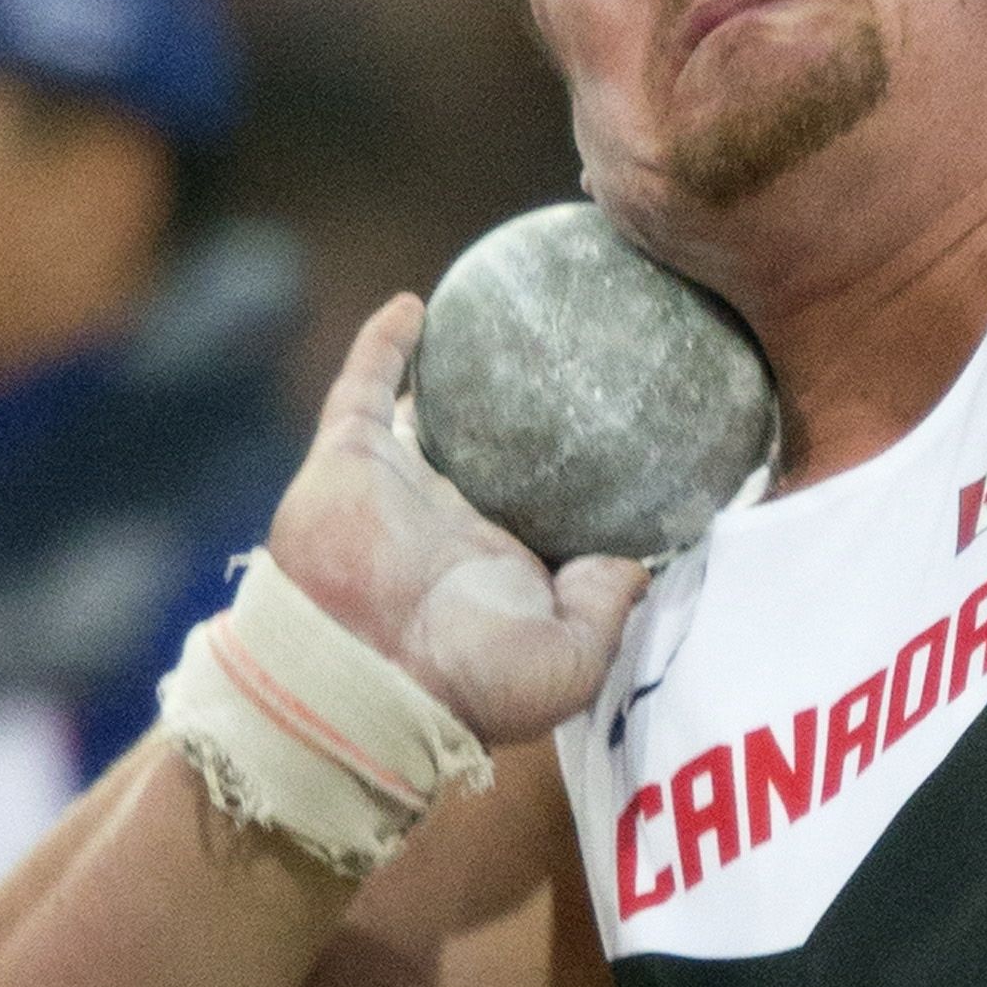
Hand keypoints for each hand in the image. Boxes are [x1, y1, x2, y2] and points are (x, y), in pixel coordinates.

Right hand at [263, 297, 649, 745]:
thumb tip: (638, 564)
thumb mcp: (572, 661)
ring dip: (450, 371)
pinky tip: (416, 303)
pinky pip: (364, 387)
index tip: (630, 434)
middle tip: (568, 357)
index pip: (546, 509)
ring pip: (426, 415)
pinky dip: (384, 345)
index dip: (578, 479)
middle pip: (489, 454)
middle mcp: (449, 521)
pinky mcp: (347, 460)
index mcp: (500, 565)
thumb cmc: (466, 683)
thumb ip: (609, 609)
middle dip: (520, 416)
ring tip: (492, 319)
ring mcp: (397, 488)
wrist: (361, 677)